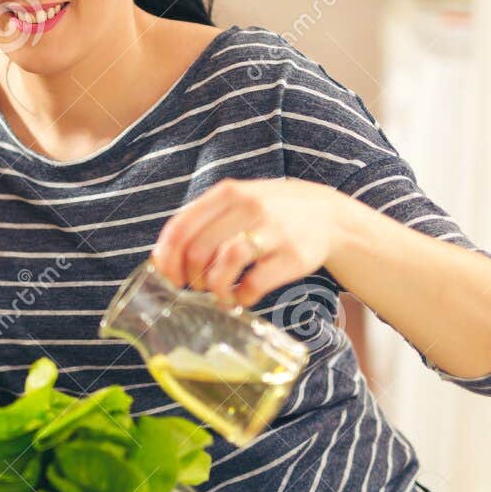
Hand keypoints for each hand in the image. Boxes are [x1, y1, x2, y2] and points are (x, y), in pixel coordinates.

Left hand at [150, 178, 344, 306]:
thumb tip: (162, 258)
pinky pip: (255, 283)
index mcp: (228, 193)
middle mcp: (249, 207)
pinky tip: (241, 298)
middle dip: (189, 275)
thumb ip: (202, 221)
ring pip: (226, 262)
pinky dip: (241, 296)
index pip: (181, 226)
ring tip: (217, 294)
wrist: (328, 216)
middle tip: (193, 286)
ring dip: (213, 287)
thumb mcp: (236, 202)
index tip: (167, 276)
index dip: (167, 257)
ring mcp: (273, 230)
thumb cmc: (269, 213)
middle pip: (199, 248)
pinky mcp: (293, 256)